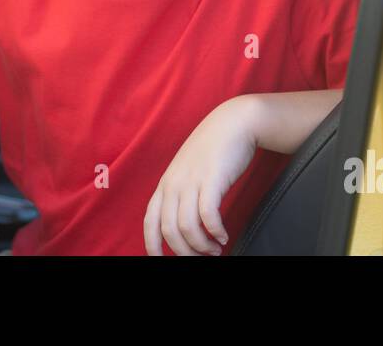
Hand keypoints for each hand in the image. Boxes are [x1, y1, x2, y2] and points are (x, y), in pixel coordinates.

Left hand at [143, 96, 259, 255]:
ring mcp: (191, 181)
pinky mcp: (211, 179)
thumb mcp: (188, 171)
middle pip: (169, 231)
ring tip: (216, 249)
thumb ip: (181, 193)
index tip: (163, 259)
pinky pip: (207, 215)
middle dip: (185, 252)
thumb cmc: (213, 150)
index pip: (149, 222)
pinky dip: (215, 231)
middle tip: (202, 257)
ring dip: (202, 245)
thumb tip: (183, 224)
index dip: (152, 246)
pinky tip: (224, 235)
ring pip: (187, 227)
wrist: (233, 123)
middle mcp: (174, 184)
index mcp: (165, 184)